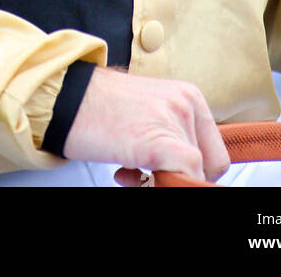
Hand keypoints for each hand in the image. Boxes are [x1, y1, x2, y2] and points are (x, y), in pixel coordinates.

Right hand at [62, 65, 230, 185]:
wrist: (67, 97)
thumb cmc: (101, 106)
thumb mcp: (150, 112)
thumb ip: (174, 133)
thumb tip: (189, 170)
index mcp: (189, 95)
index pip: (213, 151)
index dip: (193, 171)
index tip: (170, 174)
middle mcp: (187, 103)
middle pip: (206, 164)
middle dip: (178, 176)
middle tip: (147, 176)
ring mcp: (175, 119)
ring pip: (194, 172)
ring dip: (162, 180)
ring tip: (130, 171)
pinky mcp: (160, 140)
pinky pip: (186, 176)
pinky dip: (169, 184)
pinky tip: (133, 176)